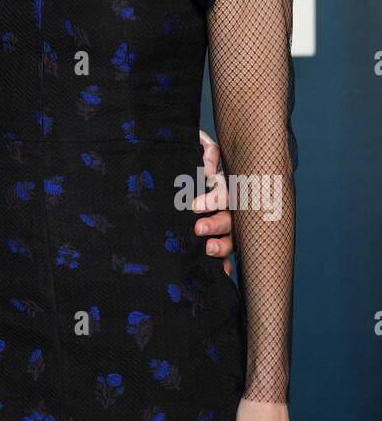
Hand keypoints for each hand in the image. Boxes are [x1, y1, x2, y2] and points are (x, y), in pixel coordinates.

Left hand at [194, 128, 233, 274]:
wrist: (187, 168)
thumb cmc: (195, 158)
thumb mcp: (198, 147)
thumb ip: (205, 150)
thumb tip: (208, 165)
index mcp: (225, 184)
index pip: (225, 194)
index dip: (212, 200)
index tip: (194, 206)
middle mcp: (230, 206)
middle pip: (230, 218)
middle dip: (216, 225)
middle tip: (198, 228)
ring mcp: (228, 224)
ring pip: (232, 238)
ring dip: (222, 246)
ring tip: (208, 250)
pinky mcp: (221, 238)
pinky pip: (228, 254)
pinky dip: (225, 264)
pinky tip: (222, 273)